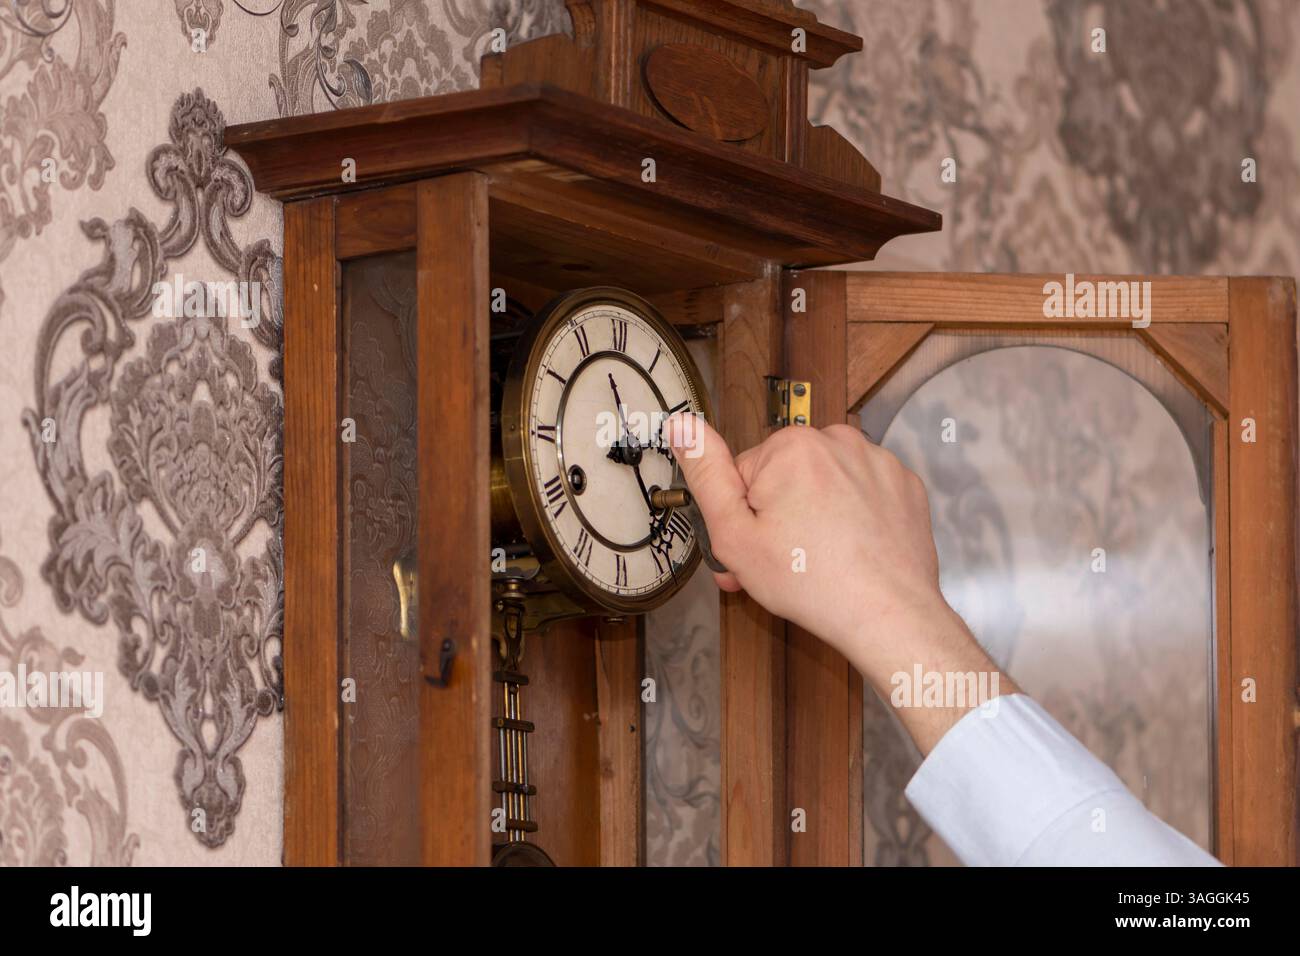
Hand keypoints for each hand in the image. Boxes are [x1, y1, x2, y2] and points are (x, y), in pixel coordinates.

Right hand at [664, 414, 1014, 752]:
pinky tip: (852, 550)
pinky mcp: (904, 485)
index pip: (744, 475)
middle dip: (779, 515)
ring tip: (821, 559)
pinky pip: (863, 492)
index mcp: (790, 447)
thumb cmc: (811, 581)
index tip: (754, 548)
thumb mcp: (734, 535)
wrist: (888, 614)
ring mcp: (876, 461)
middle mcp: (837, 440)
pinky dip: (855, 516)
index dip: (743, 517)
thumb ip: (705, 475)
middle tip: (785, 562)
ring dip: (817, 513)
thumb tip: (682, 425)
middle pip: (787, 476)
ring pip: (826, 483)